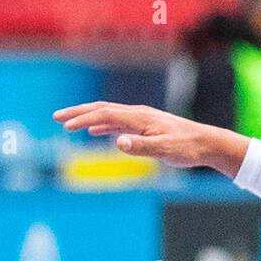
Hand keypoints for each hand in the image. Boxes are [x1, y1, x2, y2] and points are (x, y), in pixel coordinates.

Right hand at [53, 101, 246, 175]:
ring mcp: (140, 119)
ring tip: (67, 123)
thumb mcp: (164, 150)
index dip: (83, 119)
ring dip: (86, 117)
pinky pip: (117, 122)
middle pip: (101, 109)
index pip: (104, 114)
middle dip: (78, 113)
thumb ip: (141, 147)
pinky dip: (101, 124)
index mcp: (139, 118)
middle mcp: (138, 114)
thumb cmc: (186, 147)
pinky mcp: (144, 126)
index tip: (65, 125)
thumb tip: (118, 142)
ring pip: (107, 114)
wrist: (205, 143)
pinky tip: (94, 131)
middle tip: (56, 117)